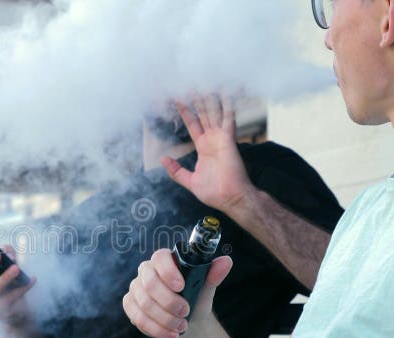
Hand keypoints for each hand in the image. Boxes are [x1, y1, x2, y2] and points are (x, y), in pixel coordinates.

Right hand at [122, 249, 232, 337]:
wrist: (187, 321)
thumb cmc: (195, 298)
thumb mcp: (206, 286)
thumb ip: (213, 273)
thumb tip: (226, 261)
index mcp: (164, 260)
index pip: (160, 257)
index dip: (168, 271)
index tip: (181, 286)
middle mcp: (146, 271)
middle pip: (149, 284)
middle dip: (169, 302)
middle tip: (186, 312)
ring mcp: (135, 288)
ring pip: (145, 304)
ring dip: (166, 319)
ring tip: (182, 326)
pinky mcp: (130, 305)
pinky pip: (138, 318)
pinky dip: (157, 329)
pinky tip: (171, 334)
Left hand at [161, 94, 256, 214]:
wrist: (230, 198)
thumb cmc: (215, 192)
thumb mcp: (189, 181)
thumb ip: (176, 170)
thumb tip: (163, 159)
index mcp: (203, 148)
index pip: (193, 124)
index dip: (186, 112)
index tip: (178, 99)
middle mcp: (212, 140)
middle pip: (203, 114)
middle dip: (197, 100)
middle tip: (191, 84)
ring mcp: (221, 138)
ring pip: (214, 113)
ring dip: (210, 98)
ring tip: (204, 82)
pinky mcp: (228, 140)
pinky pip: (228, 120)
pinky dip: (227, 106)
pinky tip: (225, 93)